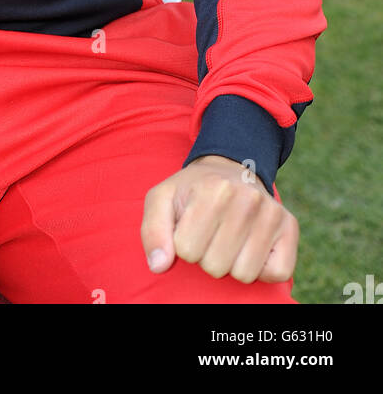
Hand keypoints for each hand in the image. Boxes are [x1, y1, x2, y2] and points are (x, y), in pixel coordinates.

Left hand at [140, 154, 298, 283]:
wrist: (231, 168)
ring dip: (232, 264)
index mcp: (212, 190)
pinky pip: (277, 274)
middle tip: (211, 233)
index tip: (189, 227)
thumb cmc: (193, 191)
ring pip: (244, 274)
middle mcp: (246, 199)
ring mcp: (272, 212)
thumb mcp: (162, 199)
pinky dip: (261, 269)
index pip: (186, 251)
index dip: (183, 246)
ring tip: (228, 239)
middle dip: (206, 256)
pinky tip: (251, 246)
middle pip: (216, 266)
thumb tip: (159, 265)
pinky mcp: (290, 227)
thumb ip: (153, 230)